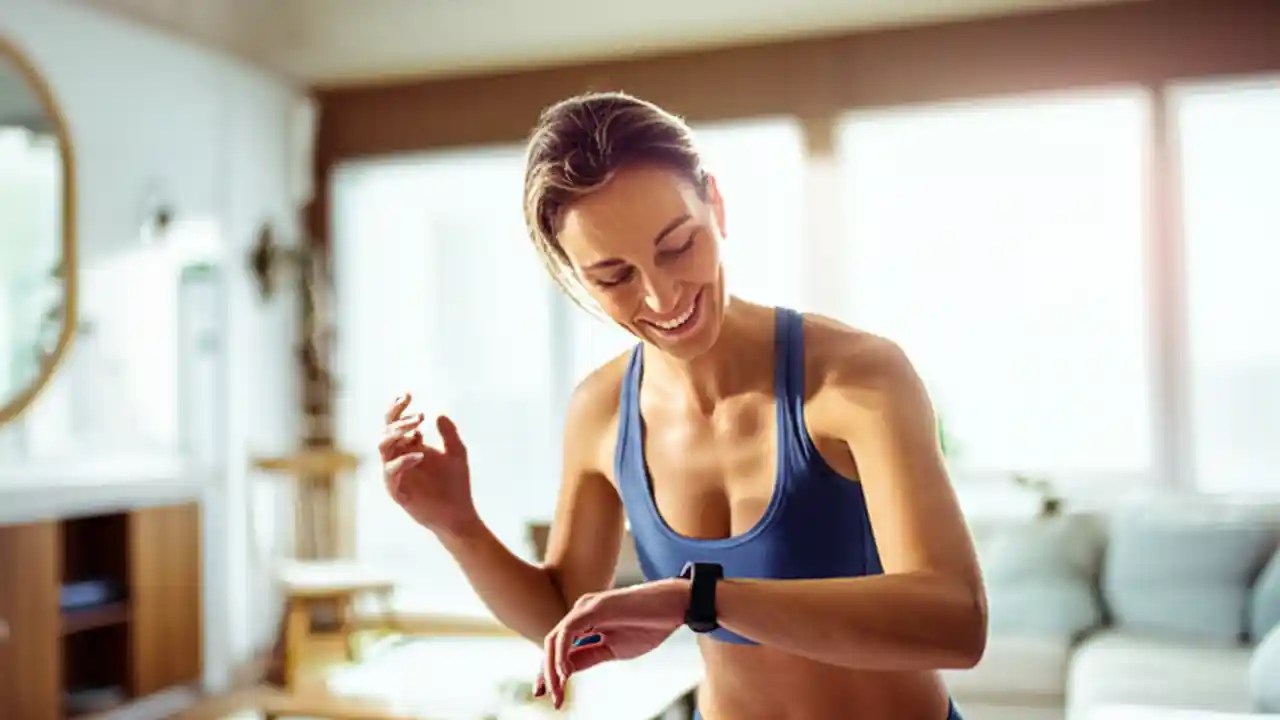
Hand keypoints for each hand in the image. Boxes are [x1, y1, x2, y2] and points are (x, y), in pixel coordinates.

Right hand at [380, 392, 478, 536]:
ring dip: (397, 434)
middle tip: (419, 416)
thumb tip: (439, 413)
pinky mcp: (396, 490)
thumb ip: (449, 434)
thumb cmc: (456, 483)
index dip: (398, 407)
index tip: (408, 395)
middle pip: (387, 431)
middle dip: (400, 420)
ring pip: (383, 447)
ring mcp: (395, 473)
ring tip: (417, 428)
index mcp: (409, 446)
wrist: (458, 513)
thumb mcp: (457, 453)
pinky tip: (420, 454)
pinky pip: (391, 472)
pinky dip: (403, 461)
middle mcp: (398, 457)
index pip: (396, 422)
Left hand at [533, 579, 688, 708]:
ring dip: (552, 667)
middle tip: (552, 698)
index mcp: (585, 621)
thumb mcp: (613, 649)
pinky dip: (563, 653)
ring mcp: (586, 607)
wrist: (673, 606)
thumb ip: (588, 656)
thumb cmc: (648, 625)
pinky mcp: (595, 607)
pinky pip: (569, 632)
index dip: (550, 671)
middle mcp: (580, 612)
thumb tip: (567, 670)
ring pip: (556, 638)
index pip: (559, 648)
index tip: (550, 695)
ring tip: (558, 690)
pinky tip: (566, 673)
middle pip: (553, 644)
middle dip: (547, 673)